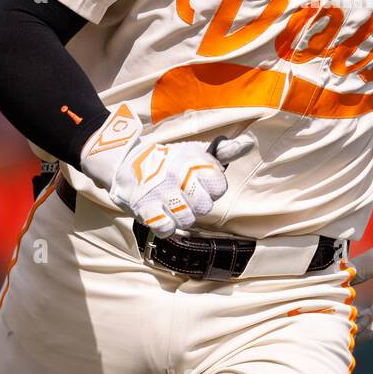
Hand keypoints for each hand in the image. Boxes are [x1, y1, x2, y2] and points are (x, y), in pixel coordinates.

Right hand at [78, 105, 254, 238]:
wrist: (125, 163)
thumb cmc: (168, 161)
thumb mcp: (195, 152)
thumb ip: (223, 152)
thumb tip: (247, 144)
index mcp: (193, 160)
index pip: (220, 186)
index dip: (212, 189)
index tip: (201, 183)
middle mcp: (178, 174)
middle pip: (205, 207)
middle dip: (197, 205)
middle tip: (184, 196)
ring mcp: (161, 191)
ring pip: (187, 220)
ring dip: (181, 216)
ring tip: (172, 205)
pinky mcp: (144, 207)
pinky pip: (166, 229)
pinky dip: (165, 226)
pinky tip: (161, 214)